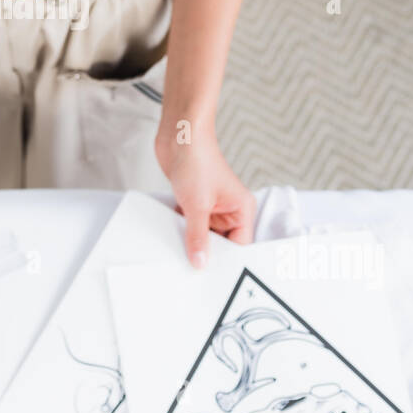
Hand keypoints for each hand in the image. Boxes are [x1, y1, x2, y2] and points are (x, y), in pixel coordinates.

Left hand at [155, 120, 254, 267]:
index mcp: (242, 209)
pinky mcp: (194, 201)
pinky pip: (189, 224)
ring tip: (178, 256)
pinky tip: (170, 239)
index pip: (239, 245)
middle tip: (191, 270)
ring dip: (190, 240)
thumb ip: (198, 237)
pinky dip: (180, 229)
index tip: (211, 277)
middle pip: (221, 242)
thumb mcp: (197, 206)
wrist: (179, 135)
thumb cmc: (197, 160)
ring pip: (202, 234)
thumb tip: (200, 262)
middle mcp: (229, 209)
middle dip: (206, 252)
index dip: (226, 260)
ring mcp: (211, 205)